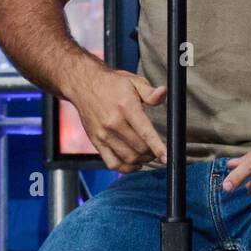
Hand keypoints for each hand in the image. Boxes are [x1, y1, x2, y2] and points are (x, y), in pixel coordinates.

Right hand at [68, 59, 167, 173]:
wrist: (83, 85)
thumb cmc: (111, 84)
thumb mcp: (133, 82)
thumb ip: (150, 92)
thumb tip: (163, 93)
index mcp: (126, 107)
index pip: (145, 132)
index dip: (158, 147)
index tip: (167, 158)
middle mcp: (113, 123)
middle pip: (139, 148)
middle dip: (152, 153)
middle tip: (157, 151)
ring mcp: (103, 134)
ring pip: (128, 158)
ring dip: (141, 161)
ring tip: (147, 156)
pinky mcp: (96, 141)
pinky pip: (112, 163)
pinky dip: (125, 168)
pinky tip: (134, 164)